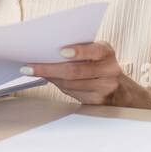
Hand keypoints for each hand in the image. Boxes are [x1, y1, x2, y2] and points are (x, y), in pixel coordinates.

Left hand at [22, 41, 146, 106]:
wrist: (120, 90)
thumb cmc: (100, 65)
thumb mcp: (96, 52)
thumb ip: (80, 48)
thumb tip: (48, 49)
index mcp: (107, 53)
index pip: (94, 51)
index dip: (78, 51)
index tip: (61, 51)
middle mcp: (109, 71)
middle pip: (75, 71)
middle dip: (50, 68)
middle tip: (30, 66)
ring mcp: (104, 88)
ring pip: (70, 84)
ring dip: (50, 78)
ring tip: (33, 71)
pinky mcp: (97, 102)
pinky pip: (72, 94)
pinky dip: (58, 86)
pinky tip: (48, 80)